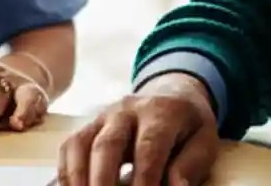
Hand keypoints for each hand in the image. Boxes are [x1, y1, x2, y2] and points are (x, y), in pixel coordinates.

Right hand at [56, 73, 219, 185]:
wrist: (170, 94)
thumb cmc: (188, 126)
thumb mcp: (204, 142)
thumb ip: (189, 166)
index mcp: (161, 113)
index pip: (148, 147)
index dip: (144, 178)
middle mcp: (126, 111)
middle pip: (107, 144)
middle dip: (103, 181)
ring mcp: (103, 117)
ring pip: (80, 143)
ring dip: (77, 177)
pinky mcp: (88, 126)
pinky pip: (69, 147)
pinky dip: (67, 173)